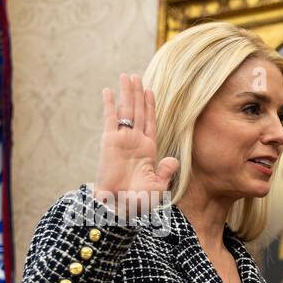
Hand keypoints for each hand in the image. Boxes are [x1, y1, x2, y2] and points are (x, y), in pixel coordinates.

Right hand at [93, 73, 178, 218]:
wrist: (119, 206)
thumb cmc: (139, 201)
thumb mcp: (158, 187)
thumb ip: (166, 172)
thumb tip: (174, 161)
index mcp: (149, 150)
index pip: (150, 122)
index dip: (150, 107)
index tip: (150, 91)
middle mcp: (135, 142)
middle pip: (138, 112)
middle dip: (138, 94)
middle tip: (136, 76)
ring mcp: (122, 140)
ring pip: (125, 111)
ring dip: (127, 94)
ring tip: (127, 76)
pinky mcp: (109, 141)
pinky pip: (110, 119)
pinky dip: (110, 105)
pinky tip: (109, 91)